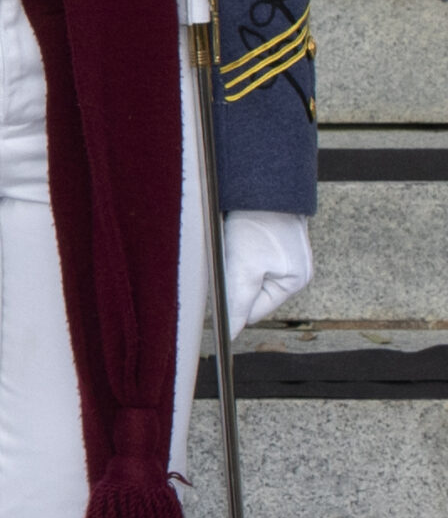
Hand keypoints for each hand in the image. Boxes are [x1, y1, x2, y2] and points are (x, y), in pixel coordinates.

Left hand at [221, 209, 312, 336]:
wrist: (259, 184)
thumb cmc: (258, 223)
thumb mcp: (244, 269)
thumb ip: (237, 304)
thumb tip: (231, 334)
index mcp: (295, 281)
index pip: (255, 311)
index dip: (235, 302)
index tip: (221, 286)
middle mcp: (292, 270)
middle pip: (250, 294)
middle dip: (234, 282)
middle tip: (228, 260)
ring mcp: (281, 255)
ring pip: (245, 276)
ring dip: (232, 266)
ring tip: (231, 246)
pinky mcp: (268, 241)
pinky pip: (246, 258)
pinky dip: (235, 252)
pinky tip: (232, 238)